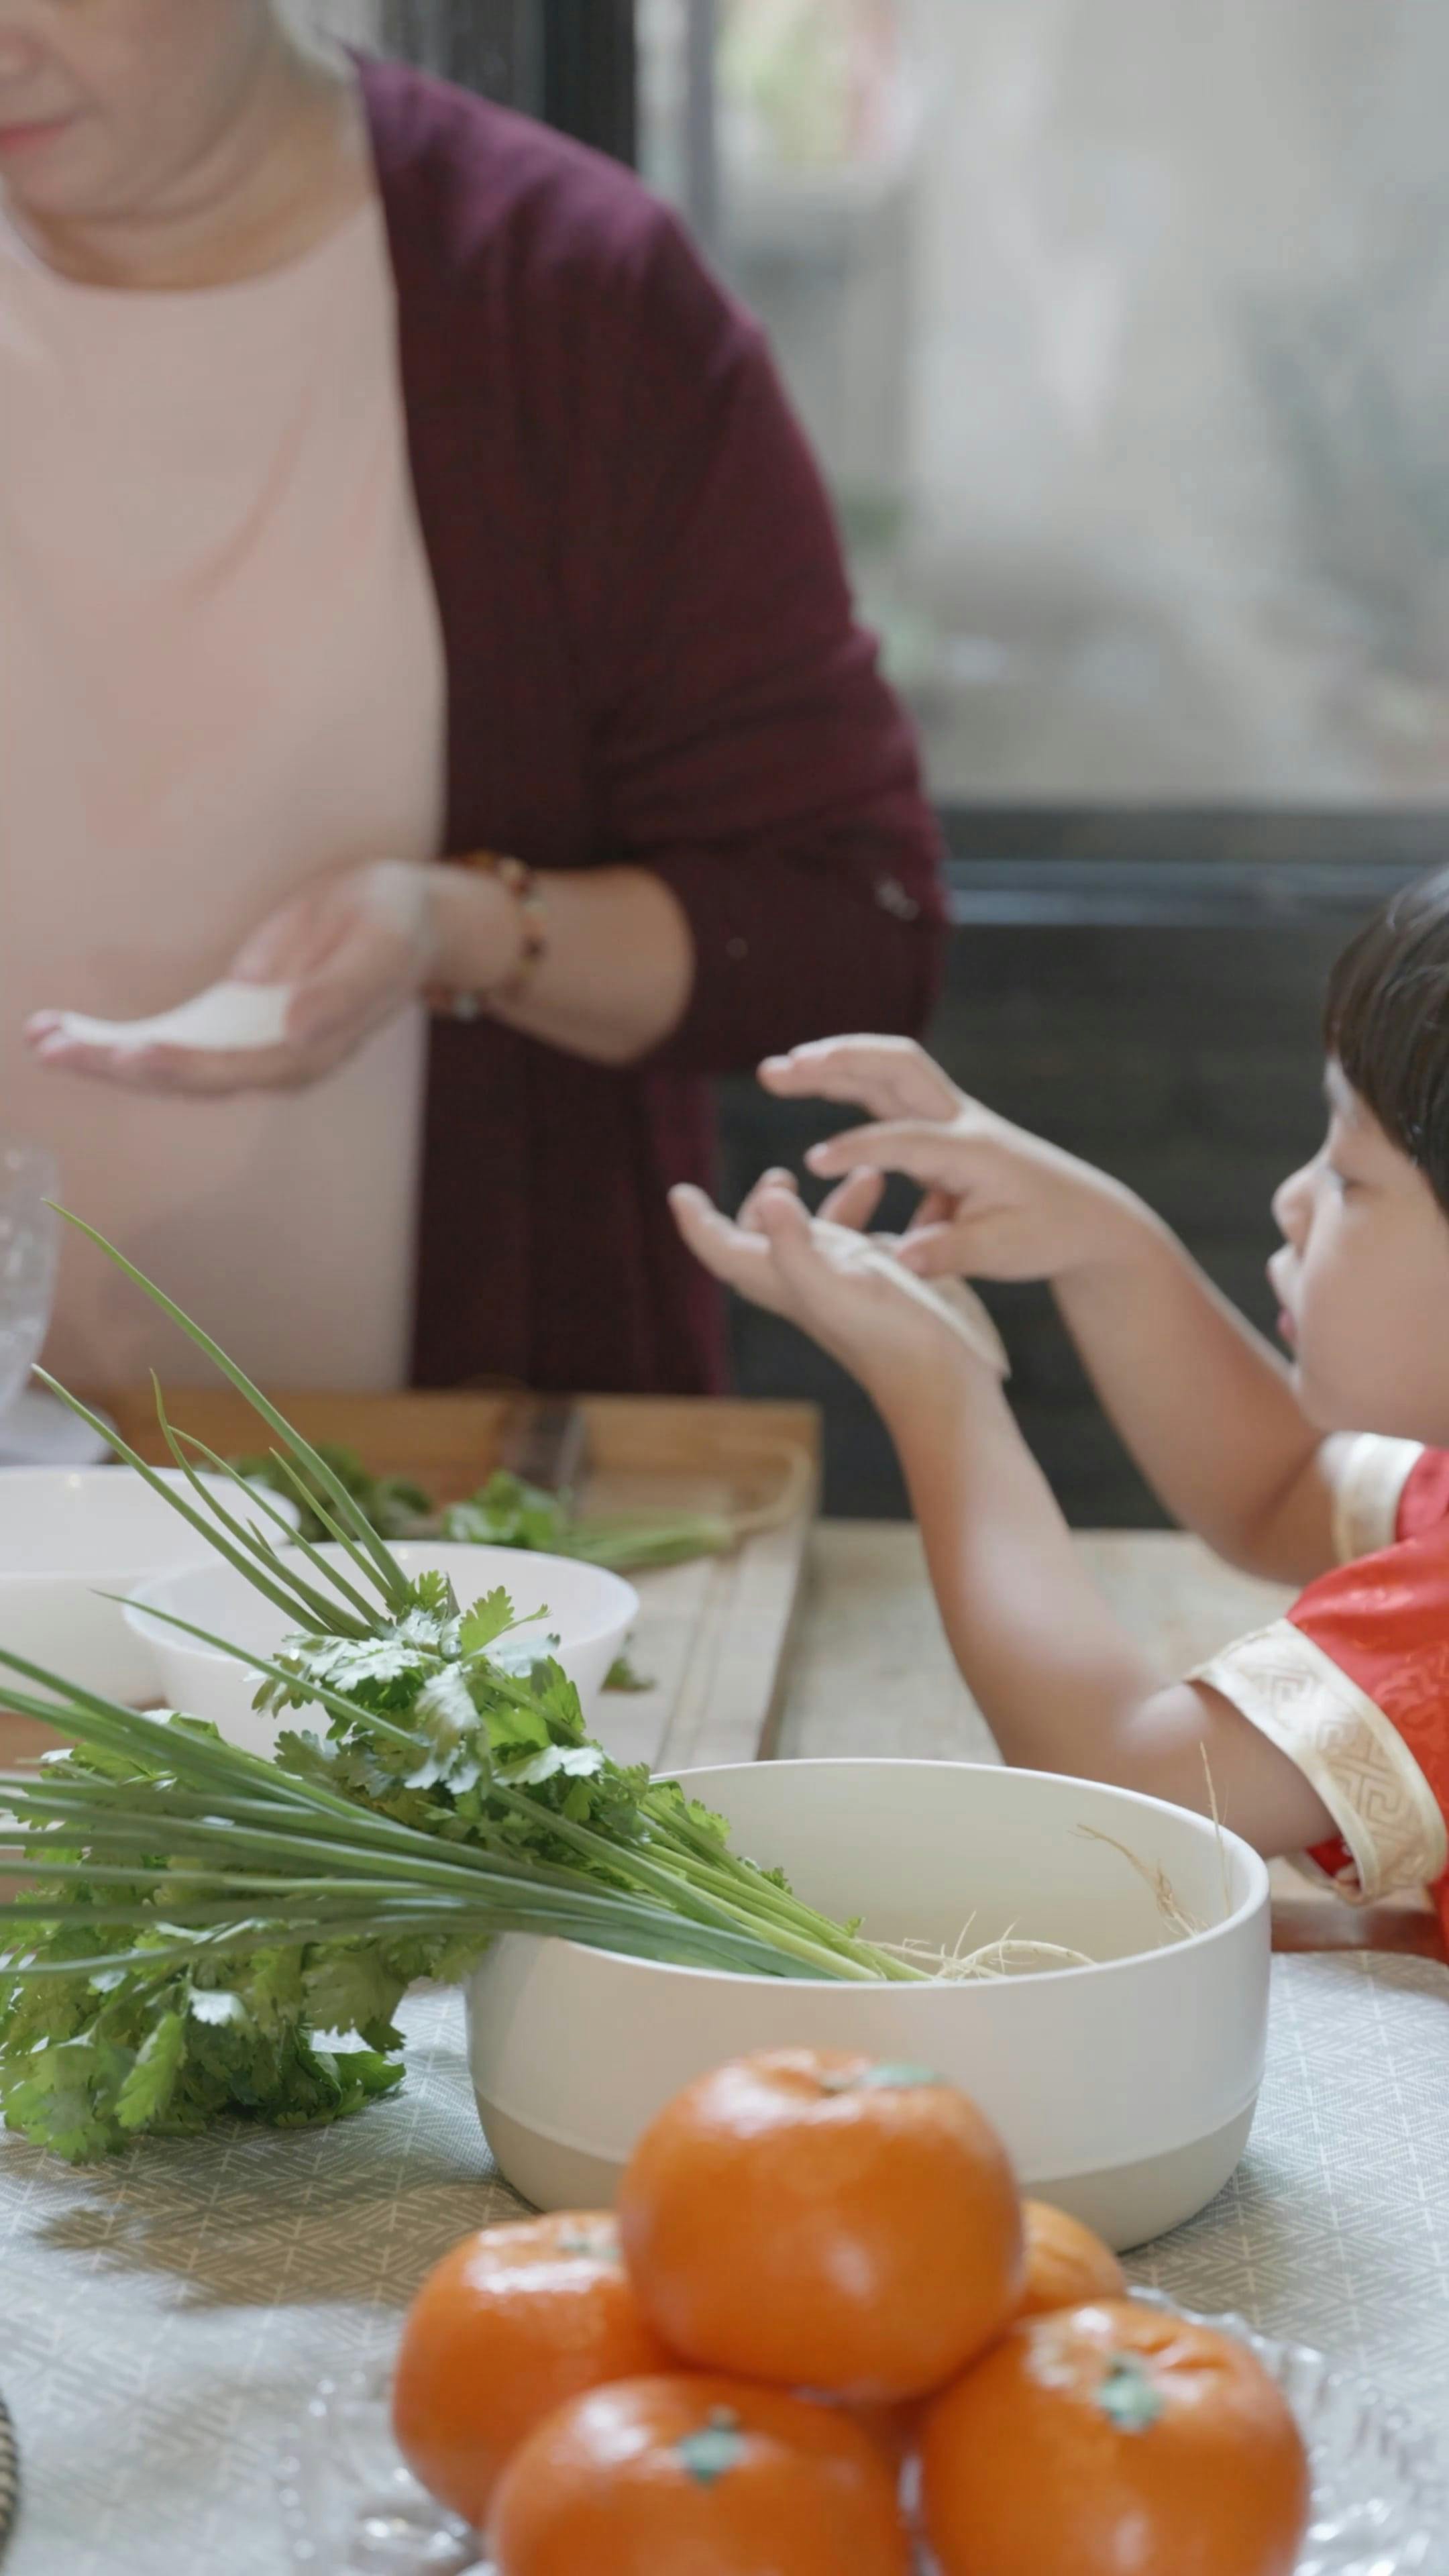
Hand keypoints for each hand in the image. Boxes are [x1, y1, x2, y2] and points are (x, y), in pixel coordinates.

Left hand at [25, 861, 497, 1099]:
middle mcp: (272, 1059)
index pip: (239, 1067)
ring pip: (168, 1066)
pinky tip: (67, 1028)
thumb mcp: (381, 947)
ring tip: (43, 1038)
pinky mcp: (229, 1021)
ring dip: (104, 1057)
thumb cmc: (394, 928)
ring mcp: (247, 1044)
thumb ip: (341, 993)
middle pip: (187, 1078)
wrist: (407, 920)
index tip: (135, 1053)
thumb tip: (293, 1028)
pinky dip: (116, 1039)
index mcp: (312, 1049)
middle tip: (57, 1046)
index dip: (185, 1065)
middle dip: (120, 1066)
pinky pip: (167, 1040)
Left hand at [670, 1165, 998, 1407]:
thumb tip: (768, 1197)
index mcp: (781, 1281)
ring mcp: (845, 1285)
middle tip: (779, 1175)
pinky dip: (877, 1217)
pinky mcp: (883, 1286)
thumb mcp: (836, 1283)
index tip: (680, 1192)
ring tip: (866, 1175)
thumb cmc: (888, 1335)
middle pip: (764, 1241)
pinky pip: (867, 1242)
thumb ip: (794, 1243)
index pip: (721, 1250)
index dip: (697, 1222)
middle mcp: (806, 1283)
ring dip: (830, 1205)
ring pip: (820, 1237)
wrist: (944, 1376)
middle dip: (765, 1207)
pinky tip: (904, 1201)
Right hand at [759, 1036, 1145, 1284]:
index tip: (815, 1162)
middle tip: (776, 1071)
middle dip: (835, 1063)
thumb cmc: (1046, 1235)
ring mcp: (950, 1117)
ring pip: (887, 1071)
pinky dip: (849, 1081)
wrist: (1088, 1217)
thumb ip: (950, 1253)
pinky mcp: (941, 1126)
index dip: (861, 1149)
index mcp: (973, 1150)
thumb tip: (901, 1257)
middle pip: (894, 1069)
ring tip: (776, 1071)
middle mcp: (959, 1121)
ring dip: (833, 1063)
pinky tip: (811, 1084)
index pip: (906, 1139)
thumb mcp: (1004, 1253)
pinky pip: (888, 1092)